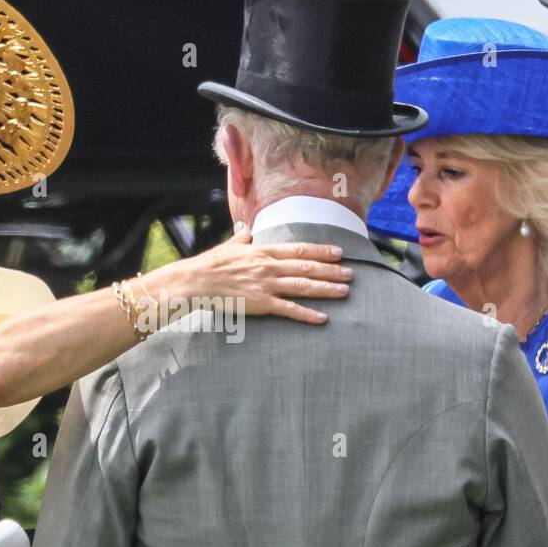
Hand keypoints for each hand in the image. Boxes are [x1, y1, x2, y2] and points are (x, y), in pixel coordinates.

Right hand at [147, 227, 352, 324]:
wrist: (196, 281)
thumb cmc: (210, 264)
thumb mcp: (228, 246)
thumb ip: (241, 237)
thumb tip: (245, 227)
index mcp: (263, 251)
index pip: (298, 249)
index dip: (321, 251)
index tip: (339, 252)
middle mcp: (269, 266)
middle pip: (307, 267)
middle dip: (332, 270)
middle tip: (351, 274)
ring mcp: (266, 284)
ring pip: (303, 286)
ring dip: (326, 288)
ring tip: (345, 291)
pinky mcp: (261, 303)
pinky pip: (288, 309)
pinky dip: (307, 314)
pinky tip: (322, 318)